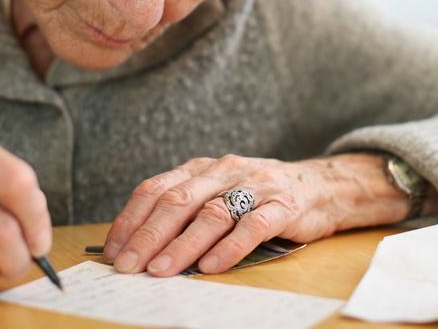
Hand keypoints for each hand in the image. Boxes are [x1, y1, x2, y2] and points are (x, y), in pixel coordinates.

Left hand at [103, 152, 411, 276]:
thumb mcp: (220, 191)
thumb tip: (140, 245)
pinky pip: (253, 226)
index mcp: (202, 168)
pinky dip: (229, 248)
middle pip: (179, 200)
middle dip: (149, 235)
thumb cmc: (260, 196)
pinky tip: (211, 267)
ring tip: (162, 270)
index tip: (113, 249)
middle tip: (129, 265)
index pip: (156, 188)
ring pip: (212, 213)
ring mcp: (255, 186)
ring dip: (183, 245)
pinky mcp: (283, 205)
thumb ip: (187, 209)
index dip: (132, 218)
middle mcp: (224, 171)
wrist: (323, 185)